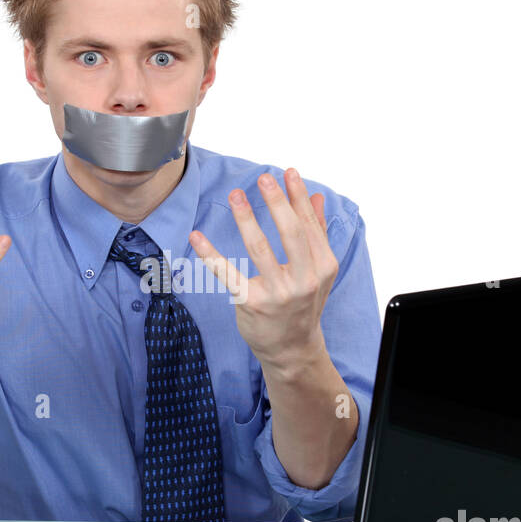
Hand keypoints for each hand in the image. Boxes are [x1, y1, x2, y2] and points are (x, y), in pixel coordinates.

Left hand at [189, 168, 338, 372]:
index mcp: (323, 266)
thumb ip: (318, 232)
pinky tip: (197, 237)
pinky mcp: (251, 303)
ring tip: (236, 196)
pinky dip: (210, 254)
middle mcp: (303, 279)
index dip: (298, 196)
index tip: (287, 172)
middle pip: (291, 233)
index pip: (309, 225)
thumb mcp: (320, 271)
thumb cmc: (304, 304)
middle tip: (263, 179)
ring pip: (260, 249)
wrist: (293, 349)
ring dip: (246, 219)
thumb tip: (316, 197)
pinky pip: (228, 274)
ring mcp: (277, 293)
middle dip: (277, 202)